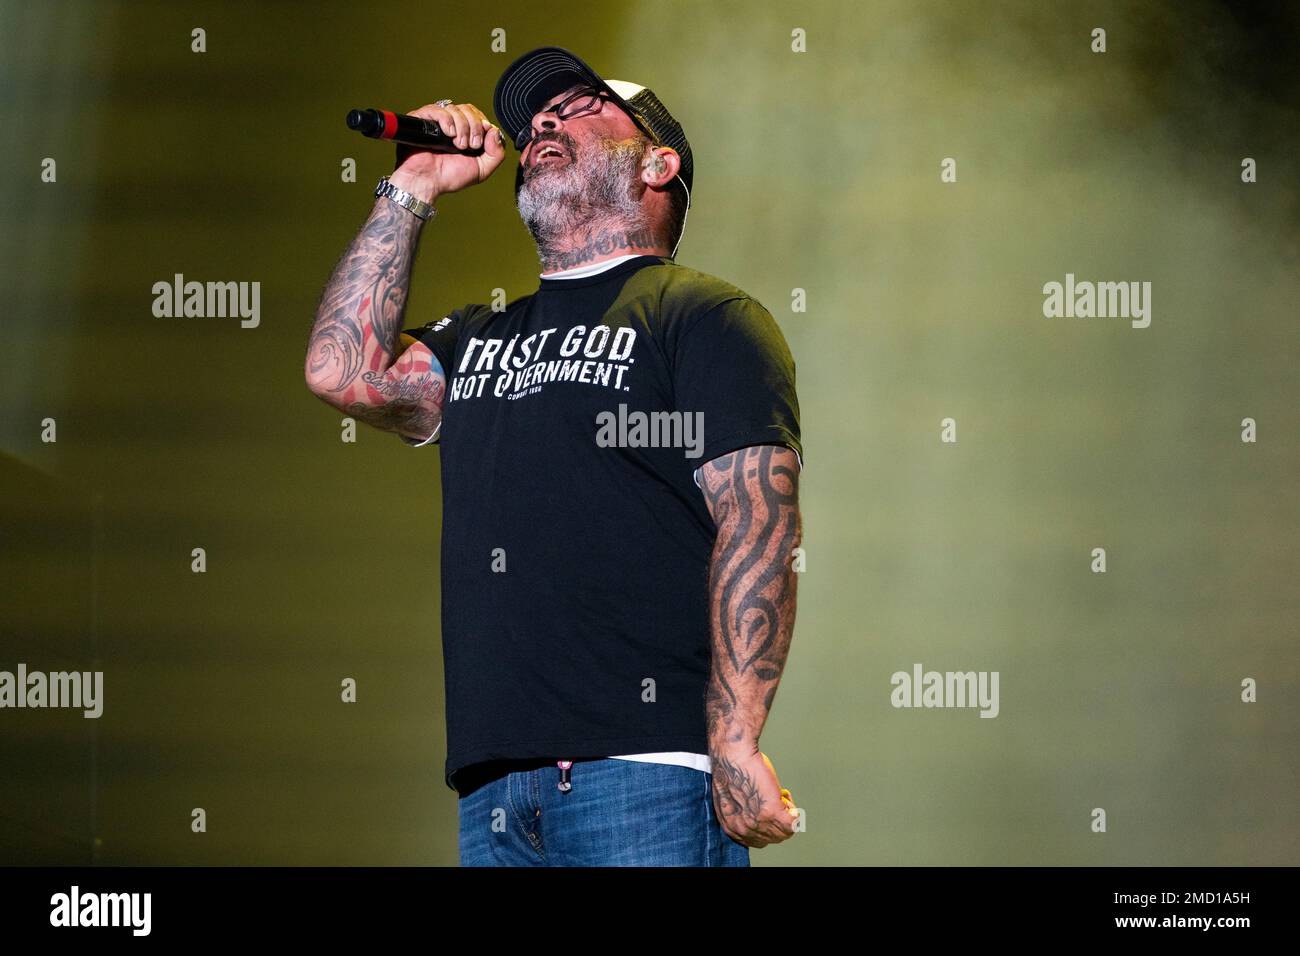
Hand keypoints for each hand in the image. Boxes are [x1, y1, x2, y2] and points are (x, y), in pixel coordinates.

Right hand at [389, 101, 506, 203]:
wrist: (427, 182)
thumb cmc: (448, 177)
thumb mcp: (482, 170)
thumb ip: (496, 154)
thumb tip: (495, 131)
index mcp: (465, 133)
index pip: (478, 115)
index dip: (482, 125)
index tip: (480, 142)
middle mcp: (452, 125)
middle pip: (468, 109)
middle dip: (474, 127)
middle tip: (469, 146)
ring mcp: (437, 121)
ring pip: (456, 109)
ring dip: (462, 127)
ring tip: (457, 145)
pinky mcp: (422, 119)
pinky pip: (438, 109)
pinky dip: (447, 120)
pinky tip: (448, 134)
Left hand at [710, 745, 799, 847]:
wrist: (731, 756)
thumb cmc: (730, 770)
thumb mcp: (729, 801)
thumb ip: (740, 814)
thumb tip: (755, 814)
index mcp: (732, 829)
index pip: (759, 841)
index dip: (768, 825)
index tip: (768, 810)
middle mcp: (745, 830)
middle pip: (775, 838)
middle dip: (779, 819)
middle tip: (774, 799)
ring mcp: (759, 823)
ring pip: (786, 831)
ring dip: (787, 811)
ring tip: (777, 794)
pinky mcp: (772, 812)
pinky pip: (794, 822)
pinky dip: (793, 808)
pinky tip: (783, 794)